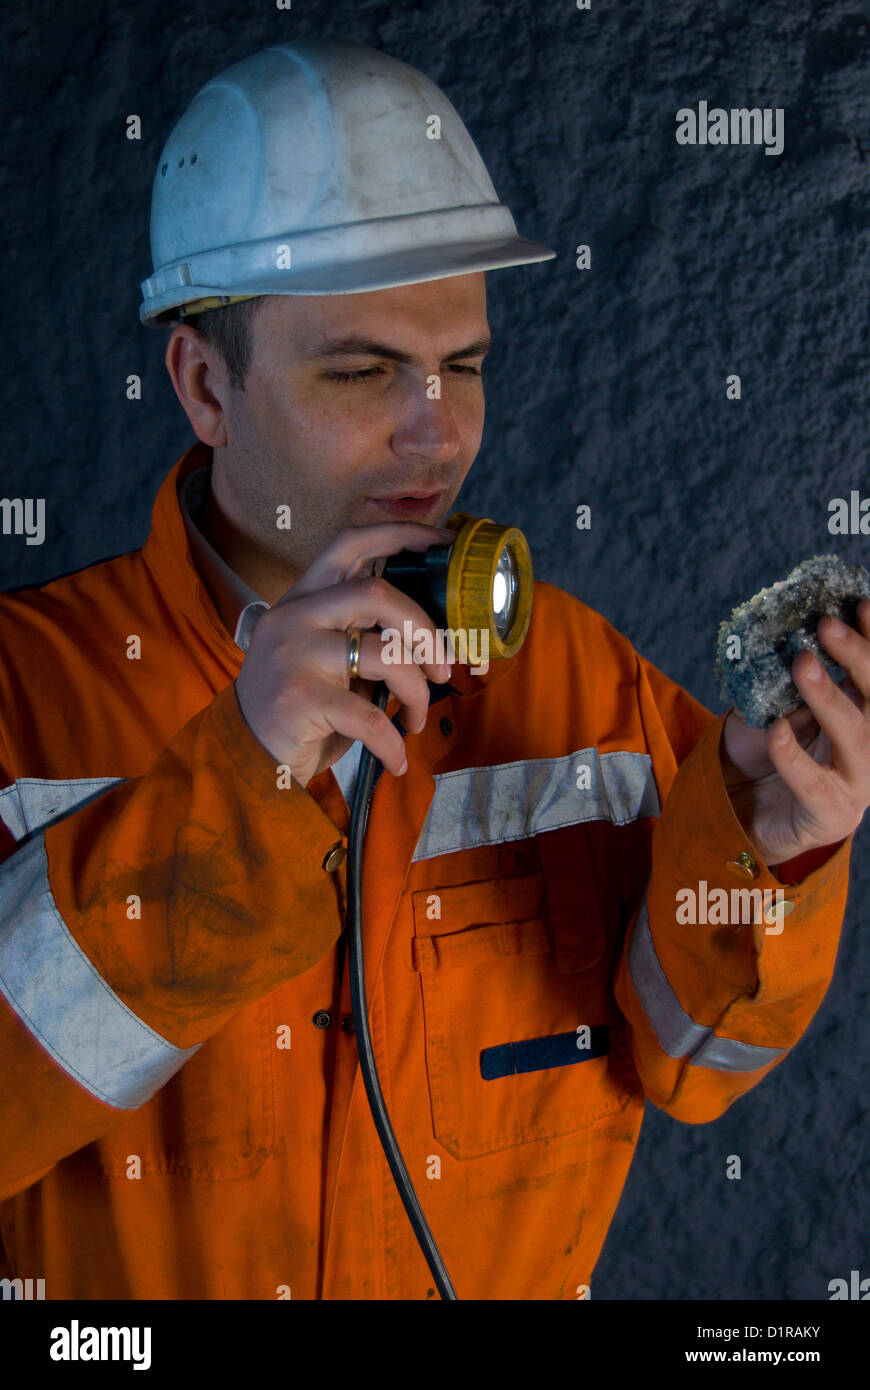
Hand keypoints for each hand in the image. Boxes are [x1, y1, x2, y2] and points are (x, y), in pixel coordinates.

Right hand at [235, 522, 454, 788]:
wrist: (244, 757)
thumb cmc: (298, 708)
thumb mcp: (325, 659)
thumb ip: (363, 637)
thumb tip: (434, 640)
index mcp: (304, 599)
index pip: (351, 544)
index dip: (401, 535)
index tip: (443, 541)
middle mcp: (295, 616)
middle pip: (377, 593)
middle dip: (425, 630)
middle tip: (443, 666)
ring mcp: (294, 654)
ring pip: (385, 656)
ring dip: (417, 692)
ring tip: (417, 718)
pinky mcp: (299, 698)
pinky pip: (371, 717)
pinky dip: (394, 743)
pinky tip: (396, 759)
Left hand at [720, 599, 869, 865]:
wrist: (745, 816)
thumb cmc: (765, 755)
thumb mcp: (775, 705)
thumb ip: (782, 678)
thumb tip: (776, 631)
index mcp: (863, 715)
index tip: (861, 604)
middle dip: (859, 658)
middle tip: (827, 625)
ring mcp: (858, 783)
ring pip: (855, 736)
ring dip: (828, 697)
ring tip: (802, 664)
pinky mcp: (832, 815)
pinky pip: (814, 784)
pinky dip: (795, 757)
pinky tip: (777, 731)